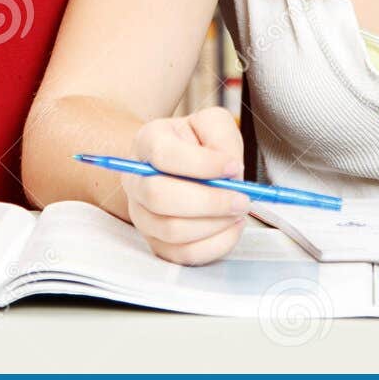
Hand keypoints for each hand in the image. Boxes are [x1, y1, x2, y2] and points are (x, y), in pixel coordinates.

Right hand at [123, 107, 248, 265]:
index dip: (202, 164)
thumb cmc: (196, 145)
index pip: (164, 155)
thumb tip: (229, 170)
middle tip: (241, 199)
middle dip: (209, 202)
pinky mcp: (157, 242)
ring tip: (236, 211)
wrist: (177, 166)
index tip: (233, 166)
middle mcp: (137, 180)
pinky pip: (183, 254)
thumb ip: (222, 138)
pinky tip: (229, 227)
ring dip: (214, 224)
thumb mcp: (211, 125)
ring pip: (172, 231)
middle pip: (159, 197)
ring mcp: (142, 214)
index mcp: (147, 143)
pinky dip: (214, 244)